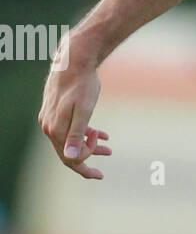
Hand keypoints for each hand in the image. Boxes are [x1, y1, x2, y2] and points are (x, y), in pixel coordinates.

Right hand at [38, 58, 110, 179]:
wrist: (74, 60)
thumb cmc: (83, 85)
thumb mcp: (84, 111)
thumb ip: (77, 136)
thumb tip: (71, 158)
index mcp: (56, 129)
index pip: (69, 158)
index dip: (85, 166)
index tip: (103, 159)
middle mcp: (48, 126)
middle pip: (67, 152)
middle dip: (86, 160)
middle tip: (101, 173)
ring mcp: (50, 118)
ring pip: (69, 140)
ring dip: (88, 146)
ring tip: (108, 148)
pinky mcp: (55, 110)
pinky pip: (69, 128)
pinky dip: (85, 132)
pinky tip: (101, 133)